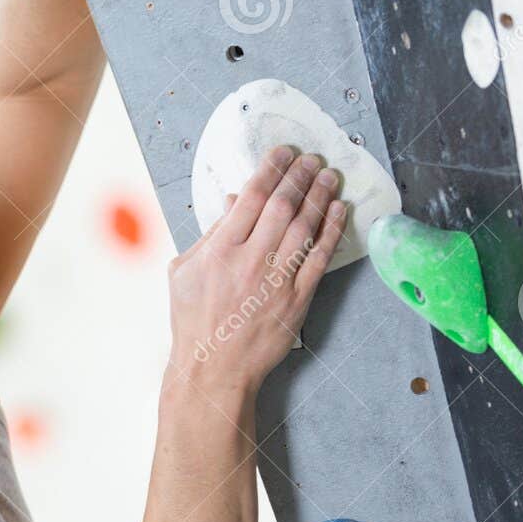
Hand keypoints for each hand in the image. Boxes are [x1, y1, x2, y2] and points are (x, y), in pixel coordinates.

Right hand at [167, 147, 347, 392]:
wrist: (213, 367)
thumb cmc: (193, 321)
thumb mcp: (184, 272)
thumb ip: (210, 234)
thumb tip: (236, 202)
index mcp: (219, 251)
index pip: (251, 198)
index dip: (270, 169)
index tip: (282, 153)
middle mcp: (249, 262)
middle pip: (282, 205)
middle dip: (299, 176)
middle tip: (311, 158)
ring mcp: (276, 281)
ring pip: (305, 227)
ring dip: (320, 196)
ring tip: (328, 175)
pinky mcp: (296, 299)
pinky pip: (319, 258)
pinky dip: (330, 230)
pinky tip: (338, 209)